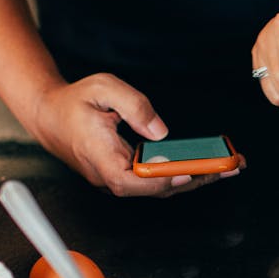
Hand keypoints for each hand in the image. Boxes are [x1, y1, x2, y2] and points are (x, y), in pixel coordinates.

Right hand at [27, 74, 241, 196]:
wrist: (49, 116)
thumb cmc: (75, 102)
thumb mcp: (103, 88)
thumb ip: (133, 105)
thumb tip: (160, 131)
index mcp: (99, 156)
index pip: (129, 180)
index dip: (159, 180)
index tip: (186, 174)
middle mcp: (107, 175)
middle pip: (153, 188)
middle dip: (194, 179)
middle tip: (230, 167)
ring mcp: (115, 179)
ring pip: (157, 188)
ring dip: (194, 179)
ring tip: (228, 167)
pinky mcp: (123, 176)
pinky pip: (154, 181)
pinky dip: (181, 174)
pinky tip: (205, 166)